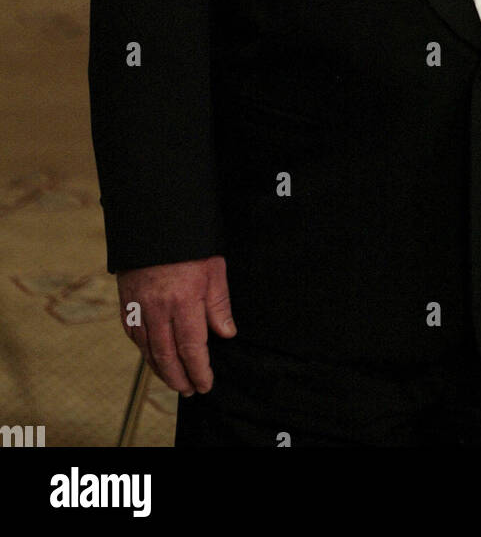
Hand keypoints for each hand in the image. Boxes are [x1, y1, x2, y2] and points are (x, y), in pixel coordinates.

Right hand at [117, 255, 235, 395]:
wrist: (154, 219)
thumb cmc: (189, 242)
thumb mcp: (214, 268)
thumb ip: (219, 304)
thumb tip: (226, 334)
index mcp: (184, 301)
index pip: (191, 348)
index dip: (199, 371)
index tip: (205, 384)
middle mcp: (158, 309)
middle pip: (167, 356)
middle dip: (179, 378)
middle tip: (189, 390)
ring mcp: (138, 306)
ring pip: (147, 349)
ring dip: (161, 370)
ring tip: (174, 381)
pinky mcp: (126, 301)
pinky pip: (134, 335)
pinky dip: (144, 351)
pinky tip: (153, 356)